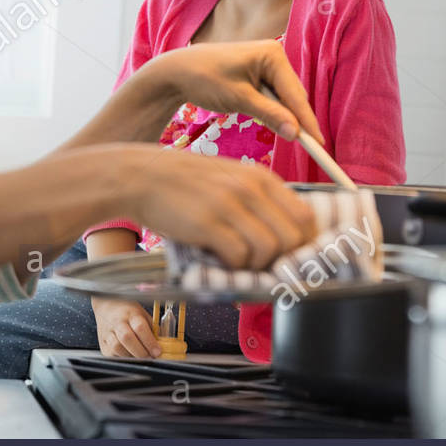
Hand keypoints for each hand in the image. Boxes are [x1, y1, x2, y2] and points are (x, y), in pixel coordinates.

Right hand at [91, 297, 160, 357]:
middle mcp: (117, 322)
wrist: (108, 307)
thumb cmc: (128, 312)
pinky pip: (111, 355)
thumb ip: (152, 330)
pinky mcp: (102, 344)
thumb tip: (162, 346)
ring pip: (117, 348)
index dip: (150, 342)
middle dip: (141, 352)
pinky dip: (122, 359)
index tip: (157, 352)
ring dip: (131, 357)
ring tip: (140, 359)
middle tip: (150, 358)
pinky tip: (130, 357)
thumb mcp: (143, 315)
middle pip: (127, 338)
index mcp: (131, 314)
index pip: (140, 327)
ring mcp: (107, 333)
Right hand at [113, 146, 315, 269]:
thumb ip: (257, 201)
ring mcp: (230, 205)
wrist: (140, 176)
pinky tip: (220, 262)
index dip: (304, 245)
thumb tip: (283, 237)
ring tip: (238, 265)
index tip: (291, 260)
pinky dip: (233, 267)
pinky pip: (239, 256)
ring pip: (269, 250)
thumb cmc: (184, 183)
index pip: (305, 217)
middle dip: (282, 261)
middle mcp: (251, 189)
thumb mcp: (229, 179)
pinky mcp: (208, 223)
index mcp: (261, 178)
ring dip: (256, 267)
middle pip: (293, 238)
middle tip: (263, 269)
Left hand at [142, 40, 323, 143]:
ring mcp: (267, 63)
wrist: (177, 71)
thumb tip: (295, 133)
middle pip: (293, 96)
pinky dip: (272, 111)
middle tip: (311, 149)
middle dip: (297, 120)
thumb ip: (269, 115)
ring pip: (284, 98)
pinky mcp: (259, 73)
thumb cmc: (204, 78)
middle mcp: (274, 55)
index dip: (307, 121)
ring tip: (292, 138)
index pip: (295, 94)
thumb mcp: (238, 99)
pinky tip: (272, 123)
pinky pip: (273, 96)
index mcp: (272, 54)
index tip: (318, 143)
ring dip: (283, 116)